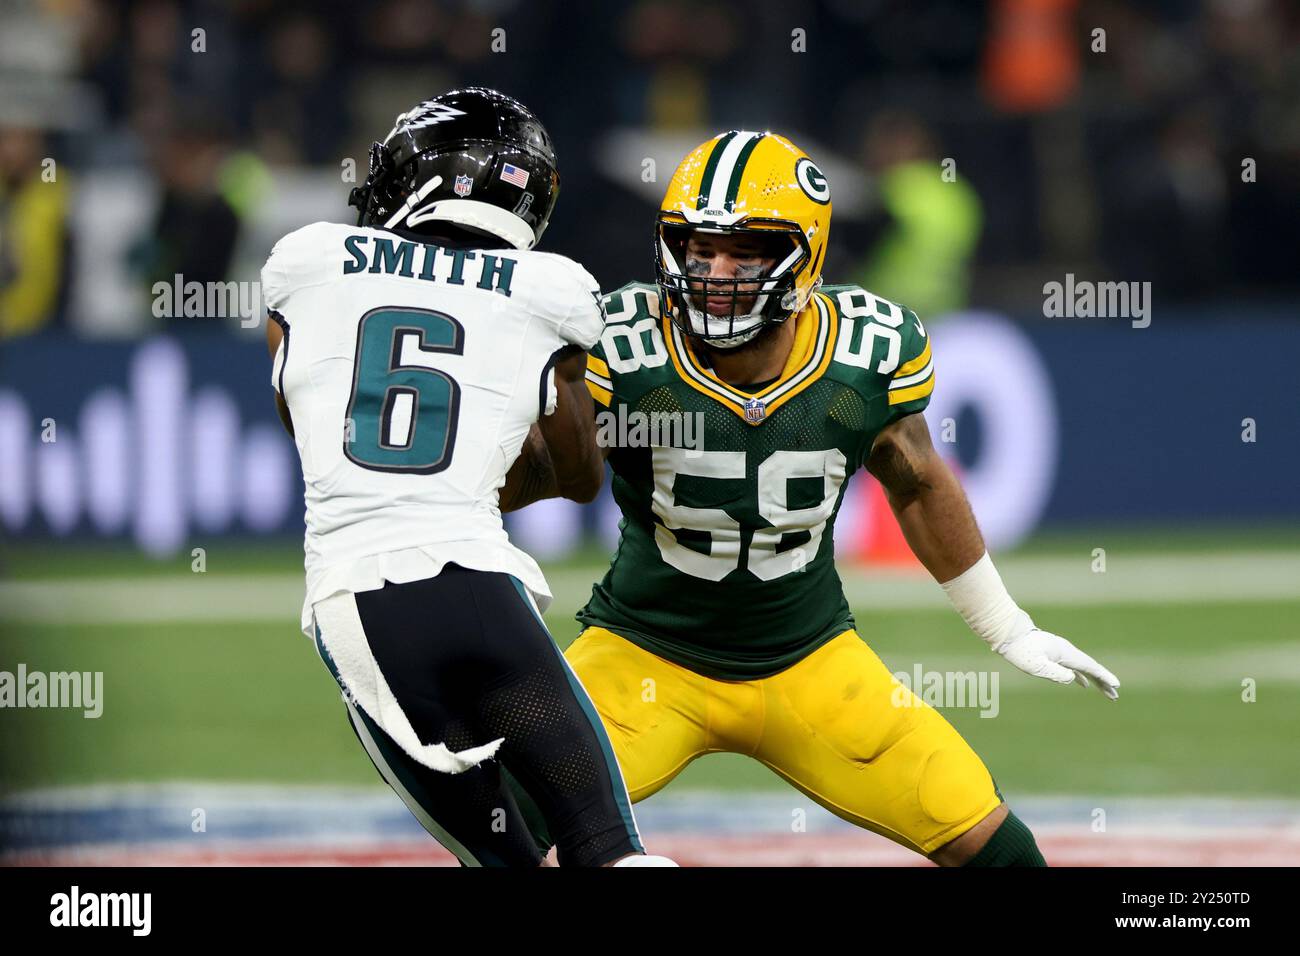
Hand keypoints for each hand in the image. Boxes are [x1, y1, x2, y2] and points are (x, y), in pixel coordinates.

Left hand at [992, 627, 1120, 699]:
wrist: (1009, 634)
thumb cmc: (1021, 650)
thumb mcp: (1036, 665)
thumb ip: (1055, 673)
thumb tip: (1073, 679)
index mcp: (1065, 653)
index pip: (1090, 667)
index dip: (1104, 676)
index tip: (1116, 685)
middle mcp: (1067, 651)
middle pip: (1090, 668)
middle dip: (1104, 682)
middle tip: (1115, 696)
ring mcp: (1061, 652)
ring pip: (1083, 668)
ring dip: (1095, 680)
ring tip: (1106, 693)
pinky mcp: (1054, 654)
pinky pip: (1073, 667)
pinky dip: (1081, 676)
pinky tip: (1084, 684)